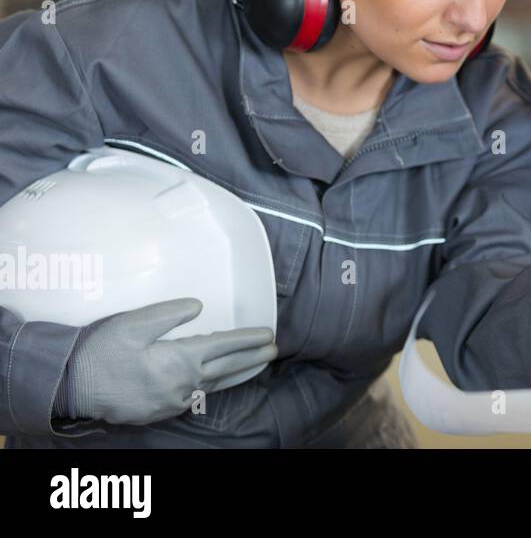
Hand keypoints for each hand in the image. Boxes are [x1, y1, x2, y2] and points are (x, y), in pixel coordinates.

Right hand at [61, 297, 278, 425]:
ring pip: (213, 385)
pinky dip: (213, 387)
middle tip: (273, 349)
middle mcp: (181, 384)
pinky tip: (216, 382)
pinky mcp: (158, 411)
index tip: (268, 333)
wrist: (68, 388)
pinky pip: (196, 397)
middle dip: (252, 357)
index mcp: (178, 360)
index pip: (223, 346)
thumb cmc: (98, 352)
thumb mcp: (133, 324)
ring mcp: (171, 401)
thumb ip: (169, 314)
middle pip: (226, 368)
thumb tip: (199, 306)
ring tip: (256, 364)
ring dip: (237, 373)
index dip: (248, 339)